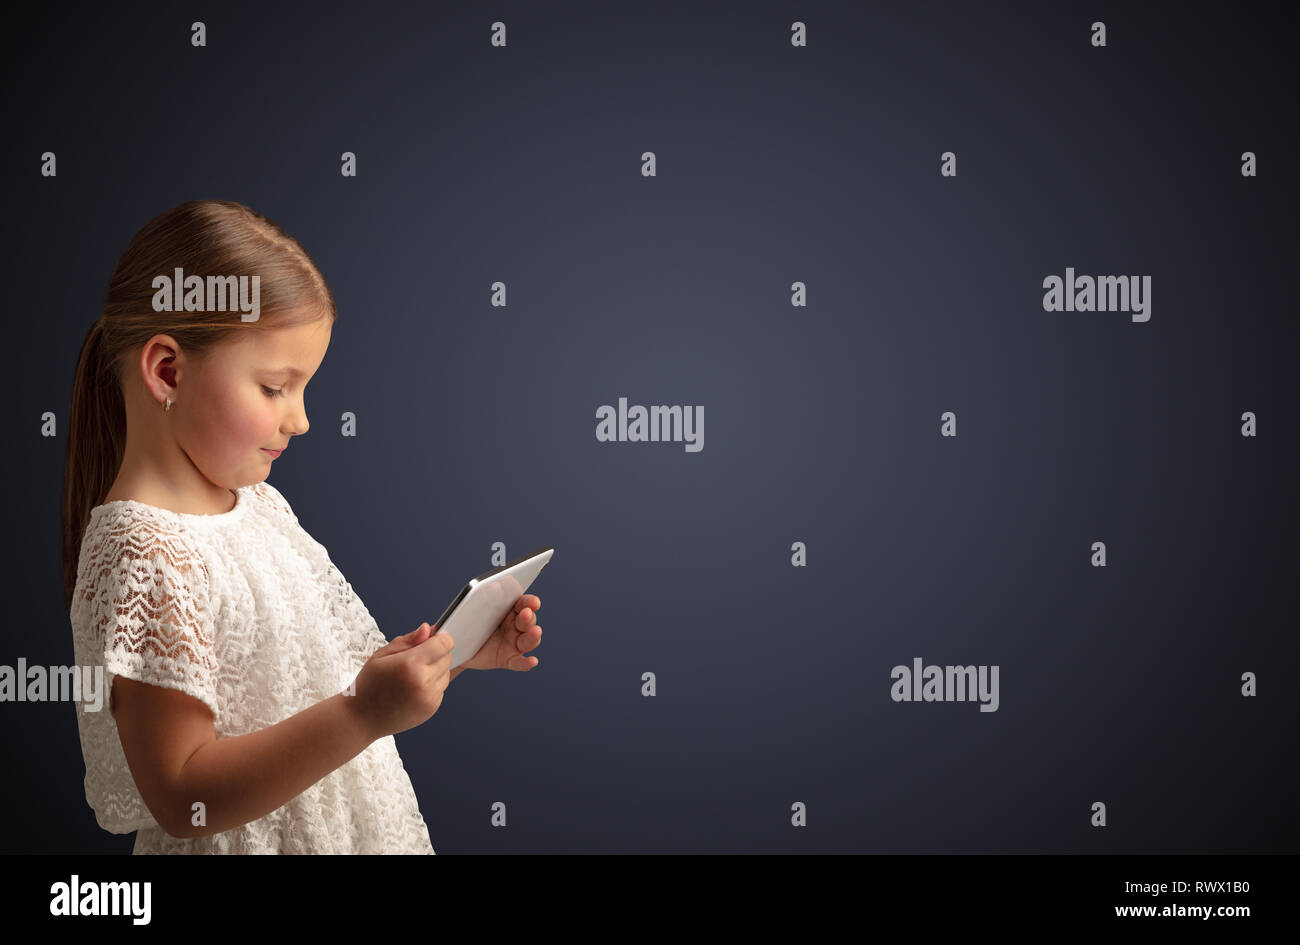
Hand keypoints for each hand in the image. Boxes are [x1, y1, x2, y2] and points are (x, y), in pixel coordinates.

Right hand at [348, 623, 454, 738]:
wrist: (361, 718)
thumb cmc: (368, 684)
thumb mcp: (381, 655)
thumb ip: (408, 640)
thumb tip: (427, 629)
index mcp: (411, 664)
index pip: (444, 643)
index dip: (440, 638)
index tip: (432, 639)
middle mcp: (424, 682)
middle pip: (447, 657)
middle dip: (435, 654)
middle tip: (414, 659)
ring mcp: (429, 698)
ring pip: (447, 673)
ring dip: (435, 670)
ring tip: (411, 676)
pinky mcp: (431, 709)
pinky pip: (441, 688)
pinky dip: (432, 685)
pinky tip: (412, 688)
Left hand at [461, 594, 542, 671]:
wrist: (456, 646)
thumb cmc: (465, 623)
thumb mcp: (472, 609)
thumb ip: (485, 598)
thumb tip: (496, 587)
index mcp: (509, 610)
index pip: (524, 603)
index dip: (530, 602)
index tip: (534, 602)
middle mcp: (516, 626)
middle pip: (529, 621)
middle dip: (529, 617)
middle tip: (526, 613)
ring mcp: (514, 644)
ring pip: (530, 640)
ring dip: (533, 636)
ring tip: (535, 632)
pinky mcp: (509, 659)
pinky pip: (520, 662)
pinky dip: (527, 663)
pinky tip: (532, 661)